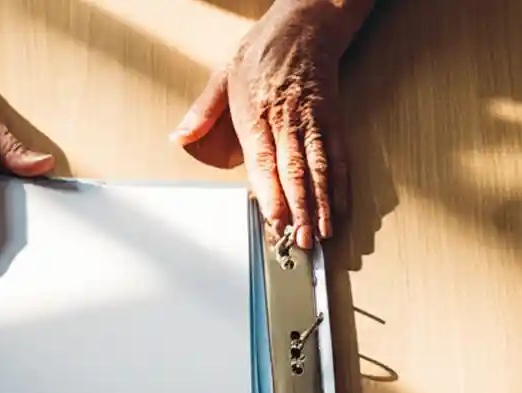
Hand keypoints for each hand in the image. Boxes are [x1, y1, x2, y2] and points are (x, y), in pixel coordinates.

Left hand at [171, 0, 371, 248]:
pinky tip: (342, 208)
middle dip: (299, 211)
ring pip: (319, 168)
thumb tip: (180, 136)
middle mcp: (285, 120)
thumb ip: (202, 112)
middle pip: (294, 172)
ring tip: (323, 234)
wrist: (305, 22)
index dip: (271, 195)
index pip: (263, 162)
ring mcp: (312, 121)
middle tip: (300, 241)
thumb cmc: (261, 50)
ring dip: (322, 204)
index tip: (274, 222)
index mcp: (255, 114)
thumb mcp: (221, 74)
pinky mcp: (332, 118)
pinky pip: (339, 155)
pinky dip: (342, 184)